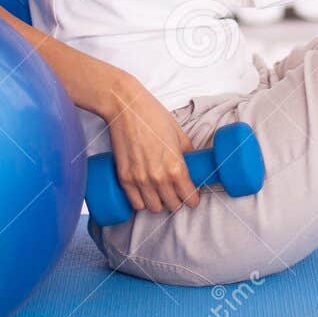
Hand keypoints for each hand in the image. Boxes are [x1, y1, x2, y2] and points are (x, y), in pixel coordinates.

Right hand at [57, 54, 199, 215]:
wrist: (126, 108)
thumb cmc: (153, 116)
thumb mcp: (178, 133)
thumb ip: (187, 151)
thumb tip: (193, 162)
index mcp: (176, 167)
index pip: (189, 198)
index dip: (193, 198)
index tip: (192, 196)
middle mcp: (158, 178)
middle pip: (172, 206)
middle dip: (177, 201)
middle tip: (176, 192)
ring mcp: (139, 180)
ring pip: (153, 208)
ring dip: (159, 203)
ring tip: (160, 193)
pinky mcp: (124, 178)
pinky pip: (135, 203)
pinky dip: (142, 202)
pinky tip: (145, 194)